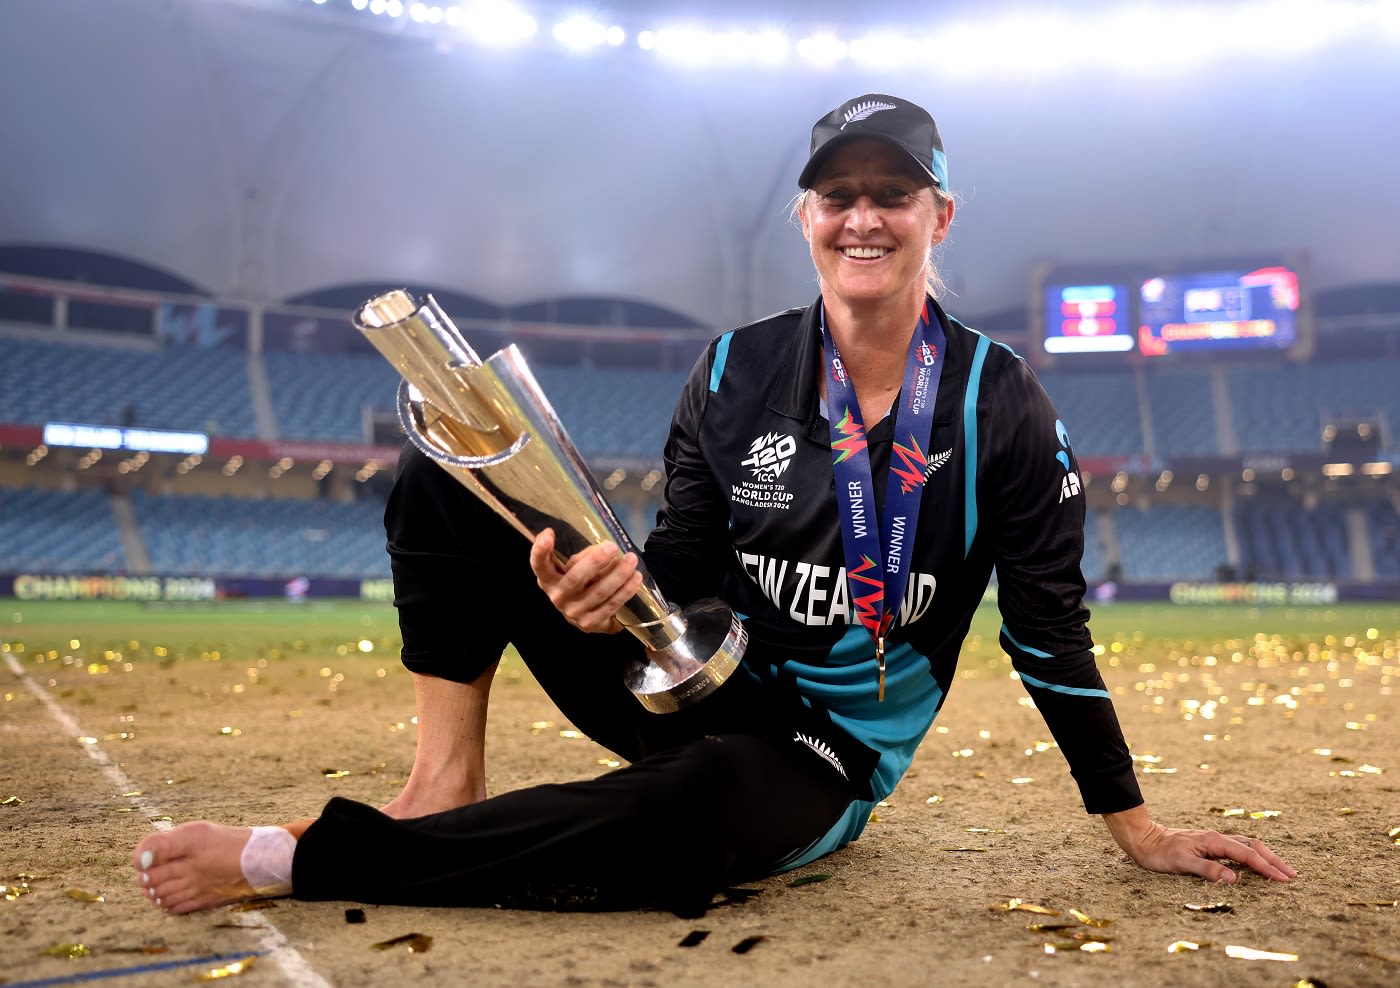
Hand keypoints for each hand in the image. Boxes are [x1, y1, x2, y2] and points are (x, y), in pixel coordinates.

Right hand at [529, 528, 642, 633]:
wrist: (587, 614)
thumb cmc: (581, 582)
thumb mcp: (574, 567)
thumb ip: (582, 556)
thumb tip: (604, 546)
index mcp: (548, 579)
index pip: (539, 565)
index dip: (540, 551)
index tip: (549, 533)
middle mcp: (557, 596)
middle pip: (575, 578)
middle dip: (595, 562)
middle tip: (613, 547)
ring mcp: (573, 612)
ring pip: (598, 591)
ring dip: (618, 574)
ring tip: (632, 559)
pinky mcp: (590, 623)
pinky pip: (611, 605)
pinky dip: (625, 590)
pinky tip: (636, 578)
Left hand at [1102, 804, 1296, 883]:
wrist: (1144, 839)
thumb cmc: (1160, 853)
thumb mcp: (1181, 864)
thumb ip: (1207, 870)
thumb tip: (1234, 878)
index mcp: (1213, 841)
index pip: (1247, 855)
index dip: (1267, 867)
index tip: (1284, 879)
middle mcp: (1217, 838)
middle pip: (1253, 847)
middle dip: (1273, 860)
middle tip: (1292, 875)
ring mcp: (1214, 841)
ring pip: (1247, 846)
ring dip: (1265, 857)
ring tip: (1281, 870)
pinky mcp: (1209, 846)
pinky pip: (1237, 849)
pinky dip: (1252, 856)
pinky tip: (1256, 863)